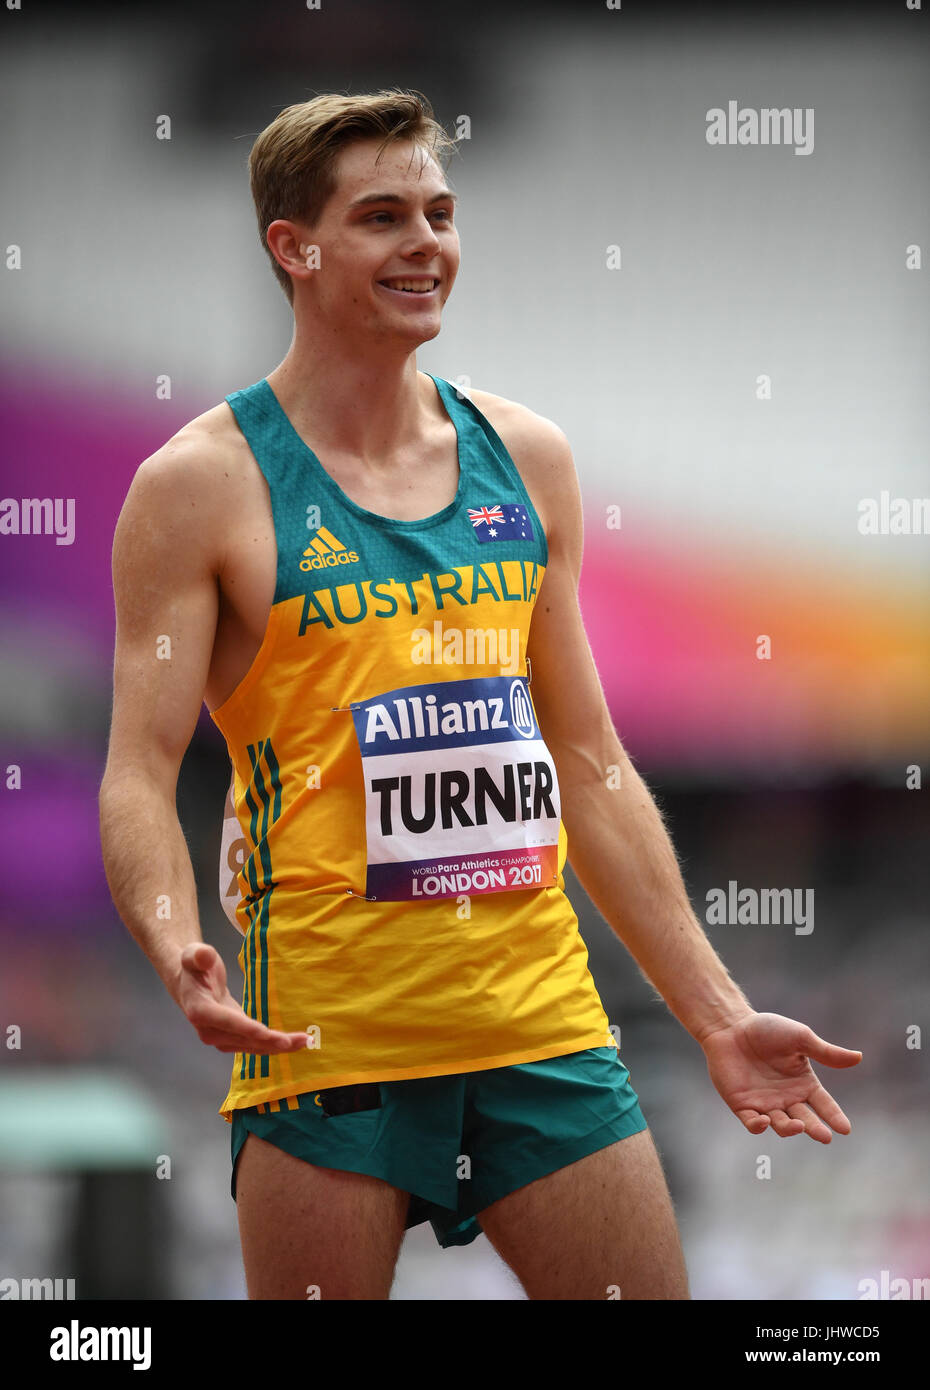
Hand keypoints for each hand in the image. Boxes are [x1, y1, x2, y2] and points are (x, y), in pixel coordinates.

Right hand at [175, 942, 308, 1054]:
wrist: (188, 984)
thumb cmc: (194, 967)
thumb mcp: (193, 955)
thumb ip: (198, 955)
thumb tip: (205, 955)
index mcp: (200, 1010)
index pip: (226, 1021)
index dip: (247, 1028)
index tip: (267, 1033)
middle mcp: (209, 1031)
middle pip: (244, 1039)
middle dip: (272, 1041)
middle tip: (298, 1041)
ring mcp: (220, 1039)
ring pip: (253, 1046)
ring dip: (279, 1046)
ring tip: (305, 1042)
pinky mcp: (231, 1040)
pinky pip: (254, 1045)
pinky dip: (273, 1045)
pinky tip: (293, 1043)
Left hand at [700, 1011, 861, 1142]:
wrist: (731, 1026)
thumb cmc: (768, 1030)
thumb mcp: (800, 1038)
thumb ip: (826, 1052)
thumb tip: (859, 1057)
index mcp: (804, 1084)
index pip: (824, 1105)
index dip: (834, 1116)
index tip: (845, 1129)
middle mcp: (787, 1098)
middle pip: (805, 1120)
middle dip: (815, 1129)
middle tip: (824, 1136)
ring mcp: (765, 1104)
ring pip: (781, 1125)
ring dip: (789, 1128)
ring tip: (798, 1126)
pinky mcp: (742, 1106)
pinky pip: (752, 1123)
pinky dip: (758, 1126)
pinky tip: (764, 1121)